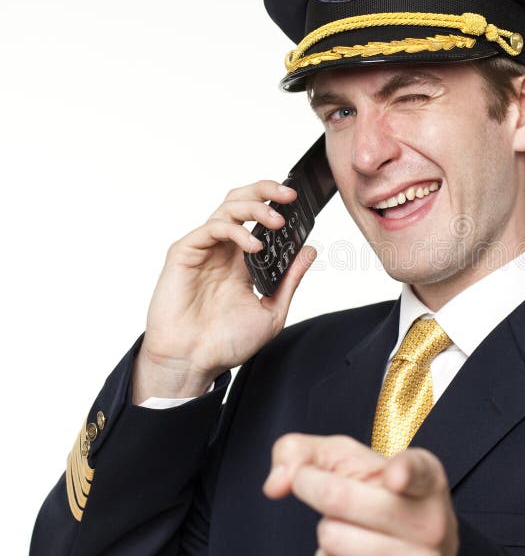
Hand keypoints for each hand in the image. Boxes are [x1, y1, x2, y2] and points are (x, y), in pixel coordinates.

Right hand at [132, 180, 316, 401]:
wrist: (193, 364)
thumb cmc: (226, 343)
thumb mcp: (271, 311)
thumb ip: (289, 280)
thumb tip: (310, 250)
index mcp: (243, 260)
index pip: (259, 218)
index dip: (277, 205)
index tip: (301, 203)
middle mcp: (224, 249)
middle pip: (241, 201)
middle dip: (265, 191)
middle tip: (290, 195)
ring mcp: (203, 249)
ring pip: (228, 208)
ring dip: (255, 207)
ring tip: (277, 221)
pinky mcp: (184, 253)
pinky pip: (211, 228)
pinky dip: (236, 231)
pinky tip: (254, 247)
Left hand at [264, 434, 458, 555]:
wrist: (417, 551)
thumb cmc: (377, 493)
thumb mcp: (349, 459)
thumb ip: (303, 452)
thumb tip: (276, 484)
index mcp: (427, 476)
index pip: (416, 471)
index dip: (402, 472)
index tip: (393, 477)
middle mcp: (433, 521)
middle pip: (339, 499)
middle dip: (310, 487)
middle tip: (313, 483)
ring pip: (332, 538)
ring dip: (325, 529)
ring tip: (349, 526)